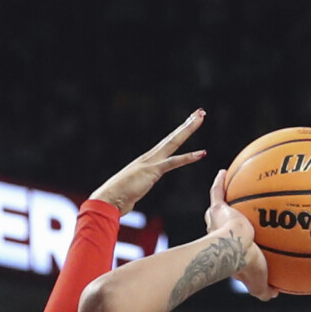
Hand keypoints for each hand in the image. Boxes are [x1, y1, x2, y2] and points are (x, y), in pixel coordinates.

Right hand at [91, 109, 207, 213]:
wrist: (108, 200)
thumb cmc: (117, 198)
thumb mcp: (132, 190)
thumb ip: (136, 188)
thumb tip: (131, 195)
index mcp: (146, 161)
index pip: (167, 144)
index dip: (179, 133)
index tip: (189, 123)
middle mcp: (149, 157)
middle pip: (172, 138)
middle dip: (186, 124)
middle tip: (200, 111)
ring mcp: (151, 162)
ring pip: (174, 142)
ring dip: (188, 129)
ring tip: (201, 117)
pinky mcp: (153, 171)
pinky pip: (173, 162)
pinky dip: (188, 158)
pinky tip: (202, 153)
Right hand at [205, 171, 275, 300]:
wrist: (235, 249)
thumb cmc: (246, 266)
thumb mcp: (260, 282)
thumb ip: (265, 290)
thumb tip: (273, 294)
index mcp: (230, 252)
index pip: (233, 247)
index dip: (238, 245)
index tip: (246, 242)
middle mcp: (219, 235)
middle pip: (221, 227)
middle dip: (226, 222)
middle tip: (237, 215)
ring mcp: (218, 221)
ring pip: (219, 209)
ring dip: (224, 200)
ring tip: (232, 188)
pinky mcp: (218, 209)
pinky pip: (217, 192)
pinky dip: (220, 182)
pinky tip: (224, 171)